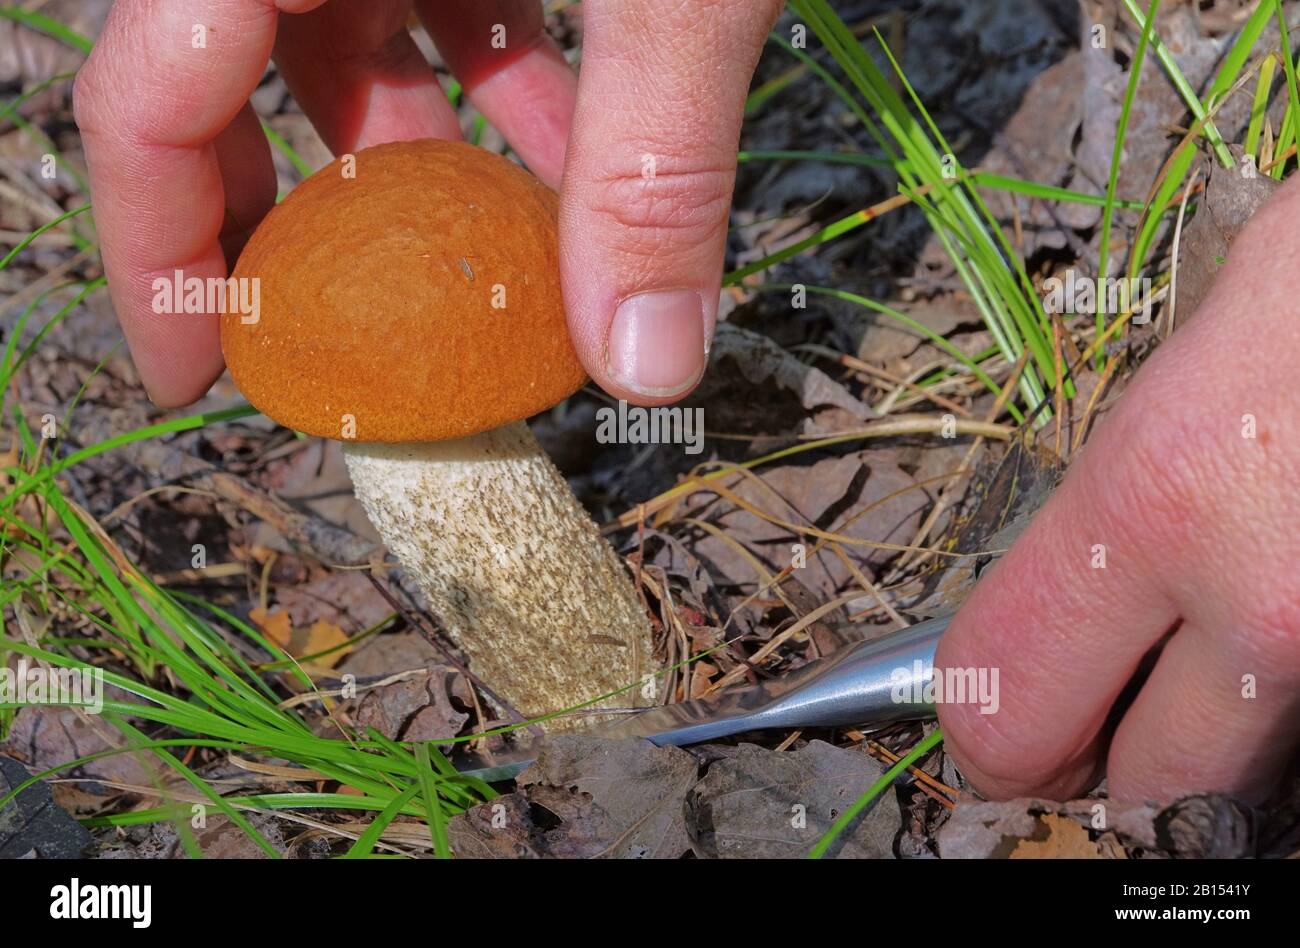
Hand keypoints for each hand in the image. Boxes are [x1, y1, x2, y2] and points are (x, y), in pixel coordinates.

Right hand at [74, 0, 782, 407]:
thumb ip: (656, 161)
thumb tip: (649, 365)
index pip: (142, 86)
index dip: (154, 250)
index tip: (200, 375)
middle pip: (219, 64)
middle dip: (286, 210)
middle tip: (336, 326)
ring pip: (339, 31)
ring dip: (416, 157)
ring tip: (484, 259)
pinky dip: (491, 76)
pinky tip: (566, 147)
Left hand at [936, 176, 1299, 803]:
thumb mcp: (1181, 382)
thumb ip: (1110, 519)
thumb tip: (1063, 617)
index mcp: (1149, 496)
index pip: (1001, 700)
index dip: (995, 731)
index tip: (1009, 726)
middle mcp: (1262, 587)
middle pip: (1148, 787)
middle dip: (1122, 760)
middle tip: (1122, 711)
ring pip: (1262, 767)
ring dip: (1234, 729)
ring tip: (1234, 619)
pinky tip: (1294, 574)